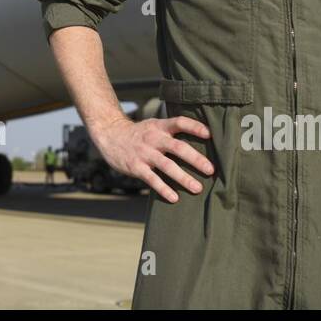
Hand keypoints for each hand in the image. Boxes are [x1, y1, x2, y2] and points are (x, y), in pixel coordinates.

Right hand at [91, 115, 214, 202]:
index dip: (194, 127)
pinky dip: (163, 189)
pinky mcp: (136, 167)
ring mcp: (144, 153)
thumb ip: (171, 131)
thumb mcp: (154, 125)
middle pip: (177, 147)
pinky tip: (174, 197)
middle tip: (210, 170)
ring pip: (167, 165)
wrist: (109, 134)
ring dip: (183, 177)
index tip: (209, 134)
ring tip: (198, 188)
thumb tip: (200, 139)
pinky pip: (152, 179)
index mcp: (160, 126)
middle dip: (195, 158)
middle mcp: (153, 138)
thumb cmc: (138, 133)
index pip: (179, 122)